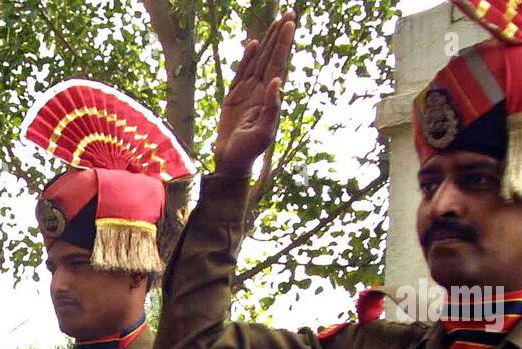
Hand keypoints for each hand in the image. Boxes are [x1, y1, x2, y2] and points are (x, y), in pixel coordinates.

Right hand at [213, 12, 295, 178]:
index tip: (290, 24)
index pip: (278, 64)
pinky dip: (247, 58)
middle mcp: (260, 90)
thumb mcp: (264, 132)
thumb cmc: (249, 150)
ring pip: (258, 60)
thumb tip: (277, 80)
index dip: (284, 44)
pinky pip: (241, 72)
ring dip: (268, 41)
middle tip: (290, 14)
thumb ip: (272, 107)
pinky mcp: (233, 96)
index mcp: (270, 96)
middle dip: (280, 36)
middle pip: (271, 57)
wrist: (231, 161)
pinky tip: (254, 43)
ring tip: (276, 22)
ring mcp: (247, 92)